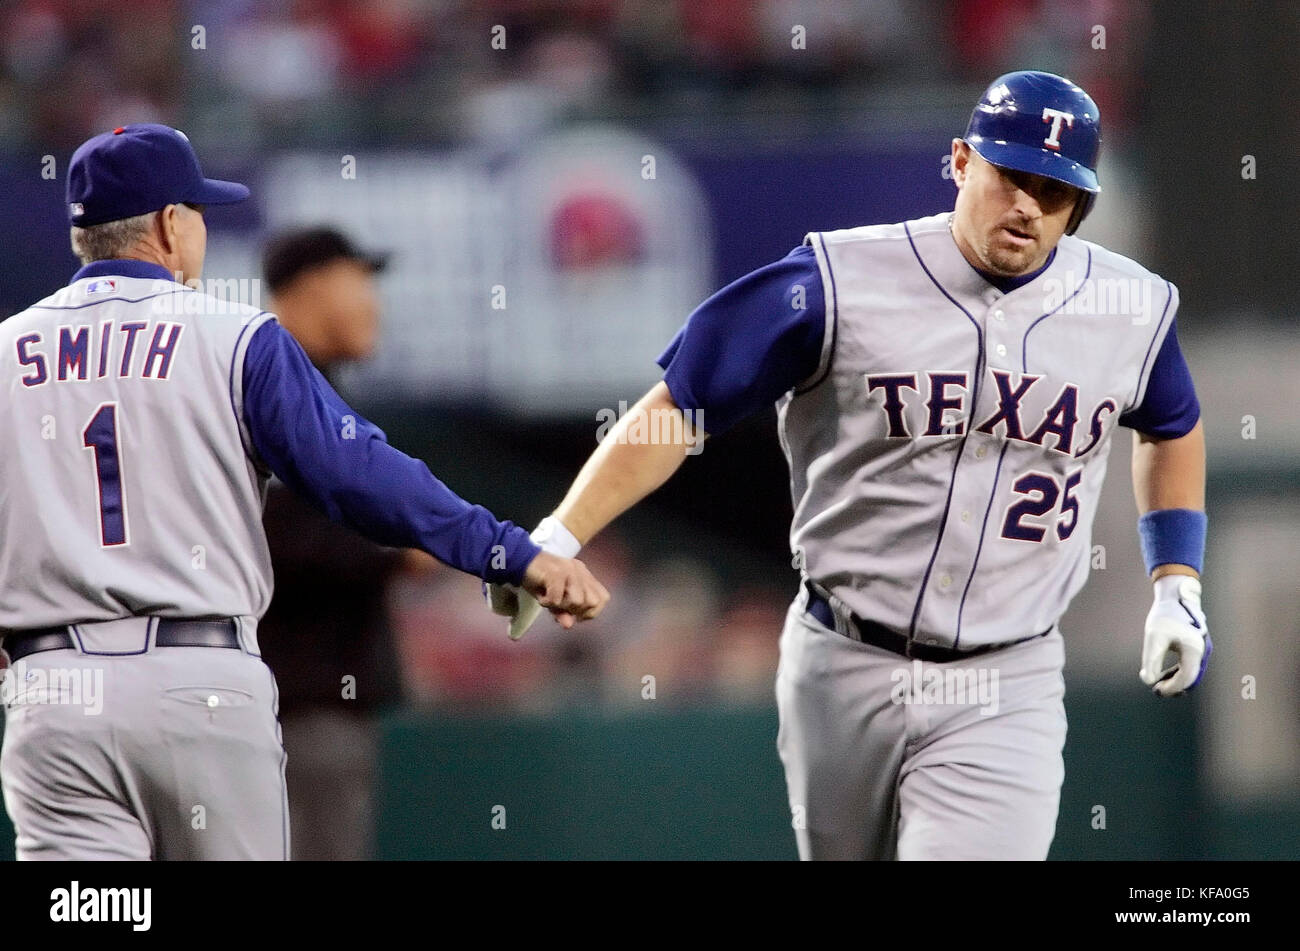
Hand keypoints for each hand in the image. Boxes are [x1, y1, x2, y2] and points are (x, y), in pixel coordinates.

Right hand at [485, 516, 602, 639]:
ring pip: (577, 601)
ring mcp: (569, 570)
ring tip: (549, 600)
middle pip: (593, 602)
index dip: (590, 612)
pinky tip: (540, 597)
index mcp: (584, 575)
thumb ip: (563, 611)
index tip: (573, 613)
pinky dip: (547, 602)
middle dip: (576, 610)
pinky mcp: (556, 572)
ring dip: (561, 606)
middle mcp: (580, 571)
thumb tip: (568, 625)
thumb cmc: (537, 580)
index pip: (602, 599)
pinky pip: (557, 598)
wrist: (518, 561)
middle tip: (559, 606)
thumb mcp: (554, 599)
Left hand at [1140, 574, 1211, 696]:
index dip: (1172, 687)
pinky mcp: (1196, 647)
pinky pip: (1189, 665)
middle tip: (1156, 690)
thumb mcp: (1154, 637)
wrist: (1176, 596)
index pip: (1187, 677)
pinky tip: (1163, 674)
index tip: (1156, 690)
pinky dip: (1178, 672)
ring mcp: (1202, 649)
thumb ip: (1151, 659)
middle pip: (1191, 678)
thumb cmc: (1164, 615)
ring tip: (1157, 684)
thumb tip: (1148, 681)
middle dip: (1174, 686)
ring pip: (1191, 673)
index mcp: (1194, 648)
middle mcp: (1202, 650)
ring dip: (1176, 680)